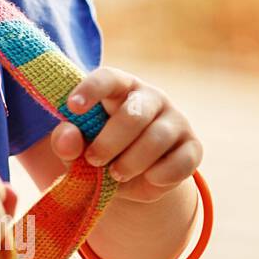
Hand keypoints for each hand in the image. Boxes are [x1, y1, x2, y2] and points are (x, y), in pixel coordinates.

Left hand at [53, 66, 202, 203]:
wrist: (131, 179)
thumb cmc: (99, 152)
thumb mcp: (76, 151)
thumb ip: (66, 142)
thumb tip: (67, 136)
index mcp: (119, 88)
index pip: (108, 78)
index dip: (91, 89)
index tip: (72, 108)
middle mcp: (151, 98)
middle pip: (134, 113)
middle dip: (110, 142)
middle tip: (94, 160)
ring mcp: (176, 120)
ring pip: (157, 137)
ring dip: (132, 162)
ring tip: (116, 174)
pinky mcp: (192, 146)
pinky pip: (182, 161)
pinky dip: (161, 175)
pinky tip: (148, 178)